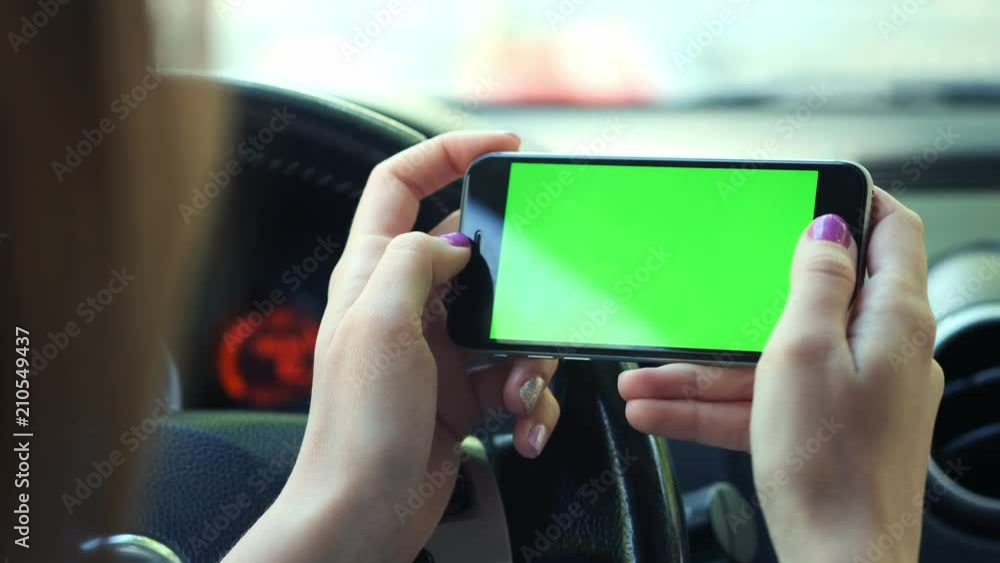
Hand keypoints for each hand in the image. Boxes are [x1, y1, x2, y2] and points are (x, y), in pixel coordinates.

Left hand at [225, 132, 560, 562]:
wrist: (365, 513)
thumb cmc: (357, 428)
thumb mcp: (380, 324)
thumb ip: (417, 260)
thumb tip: (457, 239)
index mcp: (373, 273)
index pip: (401, 183)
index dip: (448, 151)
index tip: (504, 148)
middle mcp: (405, 304)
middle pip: (476, 253)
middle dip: (517, 277)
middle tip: (540, 294)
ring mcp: (437, 348)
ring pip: (508, 318)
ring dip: (530, 355)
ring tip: (520, 392)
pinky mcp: (463, 389)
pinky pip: (516, 373)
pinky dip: (532, 399)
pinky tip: (525, 424)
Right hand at [619, 188, 942, 562]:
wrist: (838, 560)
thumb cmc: (831, 464)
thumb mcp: (805, 351)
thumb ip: (817, 281)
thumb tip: (828, 228)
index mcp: (892, 320)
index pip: (893, 231)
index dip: (852, 200)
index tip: (805, 192)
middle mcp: (883, 353)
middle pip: (807, 303)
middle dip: (734, 308)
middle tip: (698, 303)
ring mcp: (854, 394)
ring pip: (771, 359)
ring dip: (703, 368)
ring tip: (643, 377)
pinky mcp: (827, 429)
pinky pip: (765, 402)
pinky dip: (715, 404)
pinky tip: (658, 410)